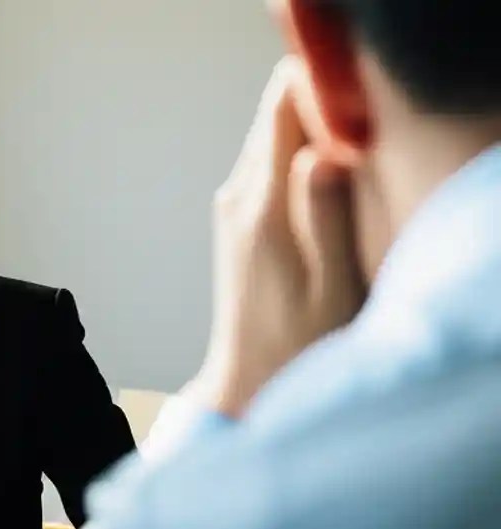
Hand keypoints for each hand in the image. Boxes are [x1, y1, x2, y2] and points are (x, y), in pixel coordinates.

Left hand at [195, 57, 365, 416]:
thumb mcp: (329, 284)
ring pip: (272, 137)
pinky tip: (322, 189)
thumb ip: (328, 215)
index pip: (281, 112)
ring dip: (309, 140)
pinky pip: (268, 162)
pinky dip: (296, 160)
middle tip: (354, 153)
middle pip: (276, 116)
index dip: (320, 92)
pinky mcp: (235, 215)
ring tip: (342, 177)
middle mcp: (236, 197)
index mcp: (260, 208)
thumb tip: (320, 154)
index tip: (352, 116)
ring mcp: (231, 204)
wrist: (247, 378)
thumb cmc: (296, 342)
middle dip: (318, 115)